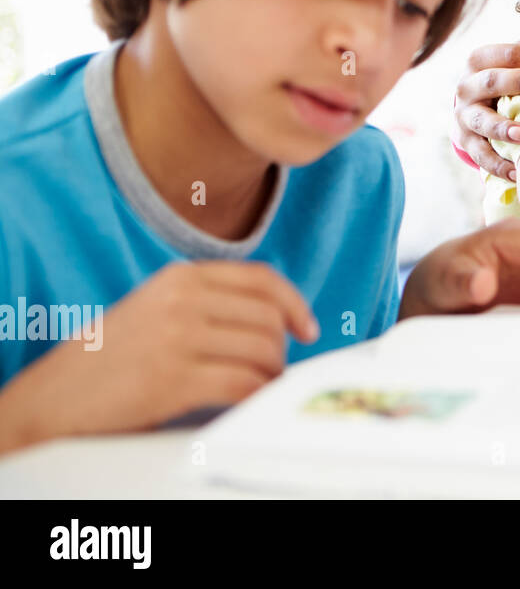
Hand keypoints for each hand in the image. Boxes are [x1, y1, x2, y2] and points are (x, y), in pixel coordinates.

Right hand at [0, 261, 317, 453]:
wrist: (52, 399)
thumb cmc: (108, 362)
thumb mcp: (156, 310)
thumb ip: (206, 304)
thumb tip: (274, 318)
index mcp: (179, 277)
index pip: (261, 279)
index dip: (295, 305)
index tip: (308, 328)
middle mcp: (181, 300)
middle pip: (268, 318)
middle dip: (281, 348)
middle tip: (274, 369)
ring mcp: (177, 337)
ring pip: (262, 349)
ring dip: (270, 373)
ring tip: (259, 385)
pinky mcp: (173, 378)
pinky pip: (243, 382)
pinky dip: (257, 394)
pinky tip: (249, 400)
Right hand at [453, 40, 519, 180]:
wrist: (469, 109)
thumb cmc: (502, 82)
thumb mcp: (511, 64)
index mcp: (479, 61)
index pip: (512, 54)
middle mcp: (467, 87)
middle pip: (494, 80)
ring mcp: (464, 116)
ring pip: (483, 121)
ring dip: (503, 128)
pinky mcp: (466, 142)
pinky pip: (481, 156)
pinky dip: (500, 165)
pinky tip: (519, 172)